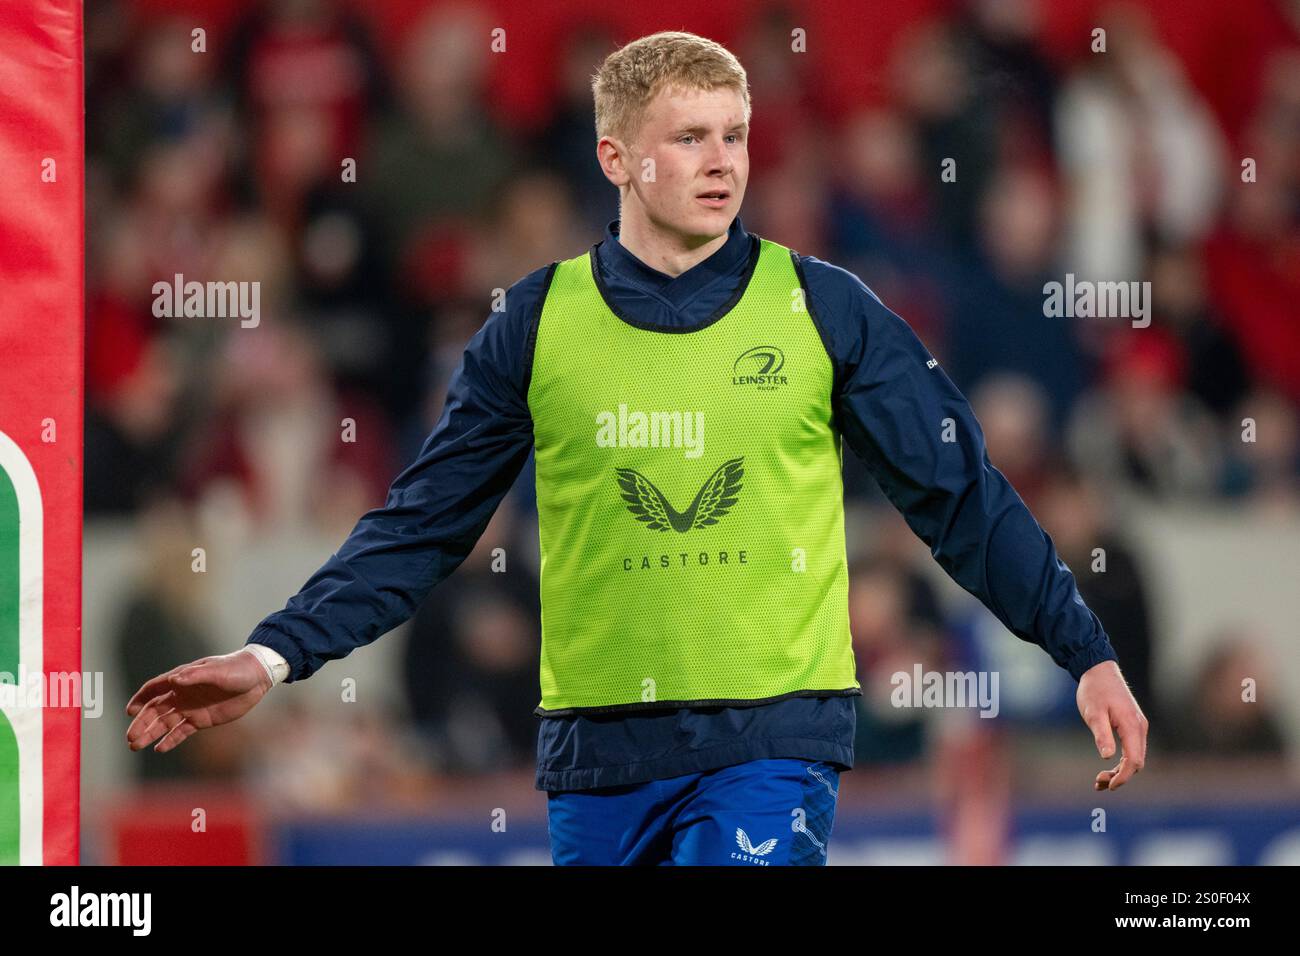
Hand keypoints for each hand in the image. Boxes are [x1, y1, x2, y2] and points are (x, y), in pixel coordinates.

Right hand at [125, 649, 271, 752]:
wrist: (257, 677)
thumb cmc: (236, 669)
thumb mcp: (217, 671)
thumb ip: (195, 675)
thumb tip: (174, 680)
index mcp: (182, 679)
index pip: (153, 689)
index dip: (140, 699)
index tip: (129, 712)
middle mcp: (182, 694)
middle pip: (155, 710)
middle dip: (141, 724)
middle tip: (130, 738)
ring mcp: (190, 708)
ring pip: (164, 723)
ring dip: (150, 734)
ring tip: (135, 746)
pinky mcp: (201, 720)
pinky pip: (181, 732)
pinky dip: (170, 740)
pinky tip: (159, 749)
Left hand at [1077, 659, 1147, 791]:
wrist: (1099, 670)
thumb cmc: (1095, 690)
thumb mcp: (1093, 713)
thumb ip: (1102, 734)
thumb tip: (1108, 757)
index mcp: (1132, 726)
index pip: (1134, 760)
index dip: (1123, 777)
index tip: (1108, 786)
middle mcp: (1139, 728)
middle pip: (1137, 762)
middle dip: (1120, 776)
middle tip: (1098, 783)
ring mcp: (1137, 727)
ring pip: (1134, 757)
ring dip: (1120, 771)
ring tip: (1099, 780)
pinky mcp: (1132, 725)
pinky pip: (1131, 749)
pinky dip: (1121, 761)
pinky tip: (1107, 766)